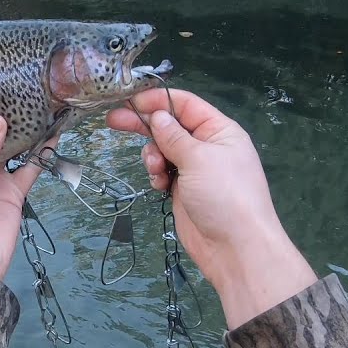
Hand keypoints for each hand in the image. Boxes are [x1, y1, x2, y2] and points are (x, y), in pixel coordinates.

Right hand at [107, 89, 316, 328]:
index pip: (185, 105)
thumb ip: (174, 136)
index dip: (158, 101)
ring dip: (153, 156)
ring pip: (163, 150)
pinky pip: (163, 172)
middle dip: (144, 124)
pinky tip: (159, 185)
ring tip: (156, 170)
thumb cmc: (224, 195)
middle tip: (113, 120)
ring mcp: (195, 169)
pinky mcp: (183, 189)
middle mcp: (207, 146)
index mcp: (219, 130)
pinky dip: (156, 175)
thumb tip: (157, 115)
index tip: (130, 101)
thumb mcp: (199, 159)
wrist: (234, 247)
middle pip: (170, 126)